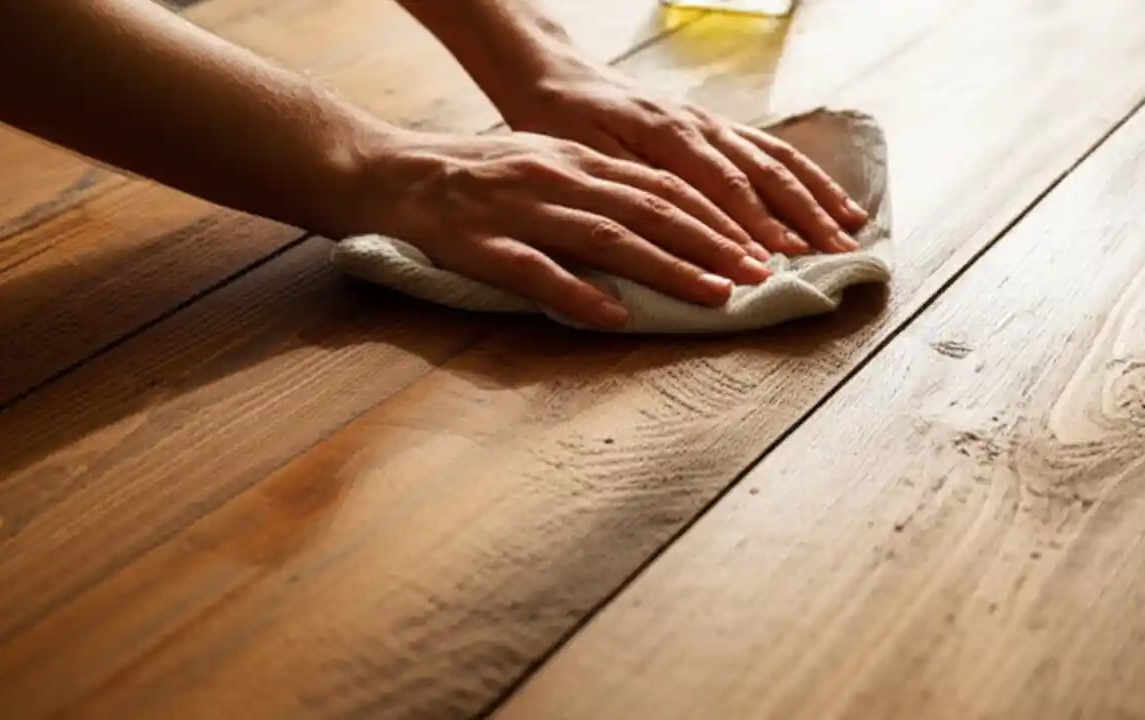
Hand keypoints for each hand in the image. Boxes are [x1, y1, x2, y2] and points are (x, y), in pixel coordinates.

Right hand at [343, 129, 774, 328]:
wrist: (388, 172)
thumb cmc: (468, 175)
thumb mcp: (539, 164)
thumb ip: (592, 189)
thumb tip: (652, 221)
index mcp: (574, 159)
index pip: (659, 187)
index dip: (713, 218)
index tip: (755, 248)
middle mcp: (557, 178)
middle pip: (648, 210)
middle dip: (710, 243)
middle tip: (756, 275)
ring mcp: (520, 210)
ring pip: (607, 238)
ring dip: (667, 268)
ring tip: (712, 295)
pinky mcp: (482, 245)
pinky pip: (536, 271)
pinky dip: (579, 294)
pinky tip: (614, 317)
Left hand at [493, 62, 870, 256]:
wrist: (555, 73)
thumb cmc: (560, 119)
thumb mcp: (581, 151)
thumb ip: (630, 183)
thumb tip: (676, 222)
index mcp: (669, 133)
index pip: (722, 187)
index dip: (751, 227)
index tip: (777, 264)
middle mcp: (701, 125)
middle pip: (765, 174)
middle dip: (805, 218)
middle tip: (836, 256)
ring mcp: (712, 124)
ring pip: (777, 160)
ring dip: (817, 197)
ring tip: (852, 231)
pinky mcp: (714, 128)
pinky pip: (771, 151)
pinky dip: (806, 178)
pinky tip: (830, 200)